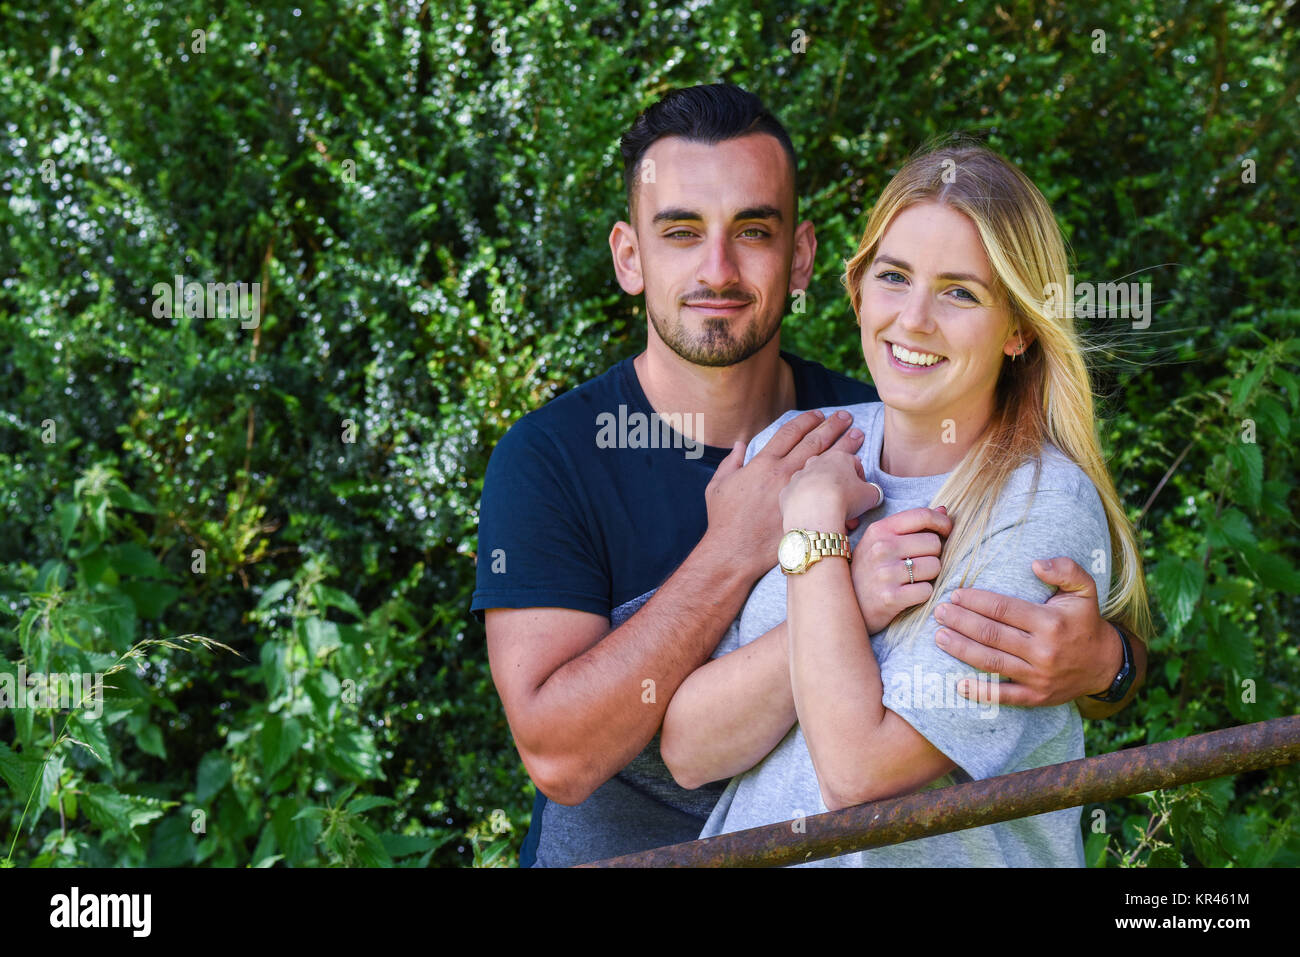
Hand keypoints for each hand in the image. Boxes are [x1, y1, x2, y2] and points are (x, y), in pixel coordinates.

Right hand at [703, 410, 863, 579]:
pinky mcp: (805, 510)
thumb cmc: (724, 520)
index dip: (806, 421)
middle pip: (813, 442)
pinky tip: (858, 474)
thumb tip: (740, 445)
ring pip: (826, 463)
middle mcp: (782, 472)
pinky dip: (844, 482)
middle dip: (832, 427)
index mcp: (762, 463)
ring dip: (844, 447)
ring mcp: (797, 492)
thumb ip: (730, 462)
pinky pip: (830, 493)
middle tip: (846, 418)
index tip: (819, 415)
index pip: (789, 433)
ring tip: (858, 437)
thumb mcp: (718, 485)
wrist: (734, 551)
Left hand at [779, 449, 881, 529]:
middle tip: (848, 502)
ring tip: (833, 515)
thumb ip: (873, 491)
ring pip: (814, 487)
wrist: (815, 512)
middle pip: (831, 472)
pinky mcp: (786, 493)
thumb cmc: (844, 499)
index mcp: (837, 457)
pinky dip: (807, 507)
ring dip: (824, 498)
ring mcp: (798, 477)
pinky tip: (815, 518)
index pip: (853, 462)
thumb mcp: (870, 495)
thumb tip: (872, 493)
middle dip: (841, 486)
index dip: (861, 478)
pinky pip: (799, 499)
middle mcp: (815, 462)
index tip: (863, 492)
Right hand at [850, 506, 952, 633]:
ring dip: (930, 576)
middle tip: (919, 563)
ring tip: (912, 579)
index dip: (942, 523)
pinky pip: (927, 590)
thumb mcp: (879, 541)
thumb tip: (943, 510)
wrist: (845, 604)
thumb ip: (910, 525)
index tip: (945, 532)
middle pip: (934, 543)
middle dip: (933, 554)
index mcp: (880, 530)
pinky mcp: (891, 597)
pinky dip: (923, 594)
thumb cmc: (867, 571)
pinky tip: (909, 594)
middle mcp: (882, 548)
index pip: (922, 515)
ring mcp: (885, 573)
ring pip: (934, 566)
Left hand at [932, 557, 1120, 706]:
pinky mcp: (1036, 697)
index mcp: (1050, 622)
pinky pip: (1004, 696)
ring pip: (991, 662)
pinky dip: (980, 692)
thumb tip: (1036, 564)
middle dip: (961, 622)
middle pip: (991, 635)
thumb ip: (1066, 569)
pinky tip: (958, 685)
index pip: (1003, 609)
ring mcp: (1038, 676)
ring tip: (939, 637)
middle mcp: (1043, 651)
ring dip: (961, 649)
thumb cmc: (1085, 620)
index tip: (956, 594)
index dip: (976, 601)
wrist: (1105, 664)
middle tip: (939, 612)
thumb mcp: (1085, 589)